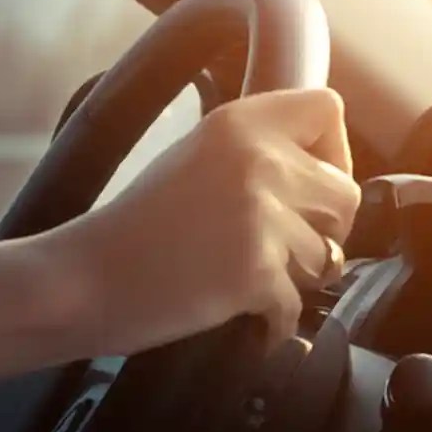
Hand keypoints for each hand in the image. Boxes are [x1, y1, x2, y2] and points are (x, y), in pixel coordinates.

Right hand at [53, 88, 361, 356]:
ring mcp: (259, 217)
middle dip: (328, 227)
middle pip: (346, 192)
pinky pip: (297, 304)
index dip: (333, 151)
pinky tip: (251, 319)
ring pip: (330, 255)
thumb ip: (259, 151)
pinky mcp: (256, 272)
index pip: (328, 109)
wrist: (85, 279)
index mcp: (241, 123)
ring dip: (300, 276)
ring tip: (255, 278)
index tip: (312, 182)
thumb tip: (325, 169)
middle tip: (289, 245)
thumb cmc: (140, 227)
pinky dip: (276, 322)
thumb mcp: (199, 156)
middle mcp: (258, 161)